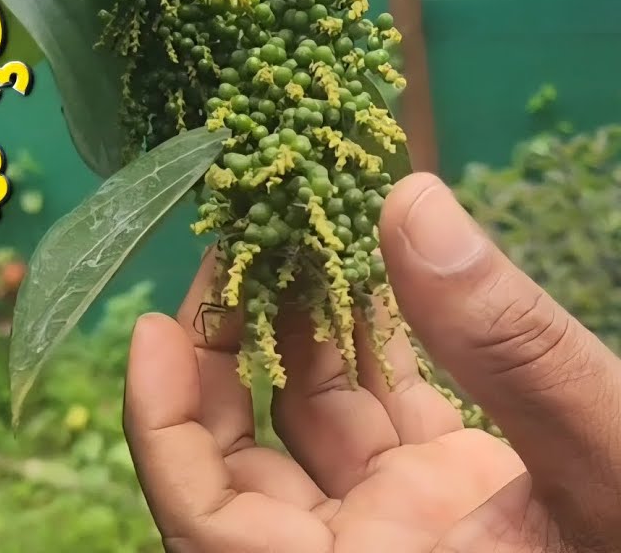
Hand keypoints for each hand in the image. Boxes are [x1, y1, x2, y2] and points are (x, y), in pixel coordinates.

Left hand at [124, 172, 620, 551]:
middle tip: (234, 254)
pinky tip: (377, 272)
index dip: (164, 427)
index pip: (210, 524)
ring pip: (318, 428)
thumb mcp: (608, 468)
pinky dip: (376, 346)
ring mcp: (413, 529)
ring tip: (300, 237)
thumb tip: (412, 206)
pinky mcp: (461, 498)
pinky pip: (387, 418)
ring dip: (305, 333)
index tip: (151, 329)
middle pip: (244, 463)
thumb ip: (514, 352)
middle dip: (227, 357)